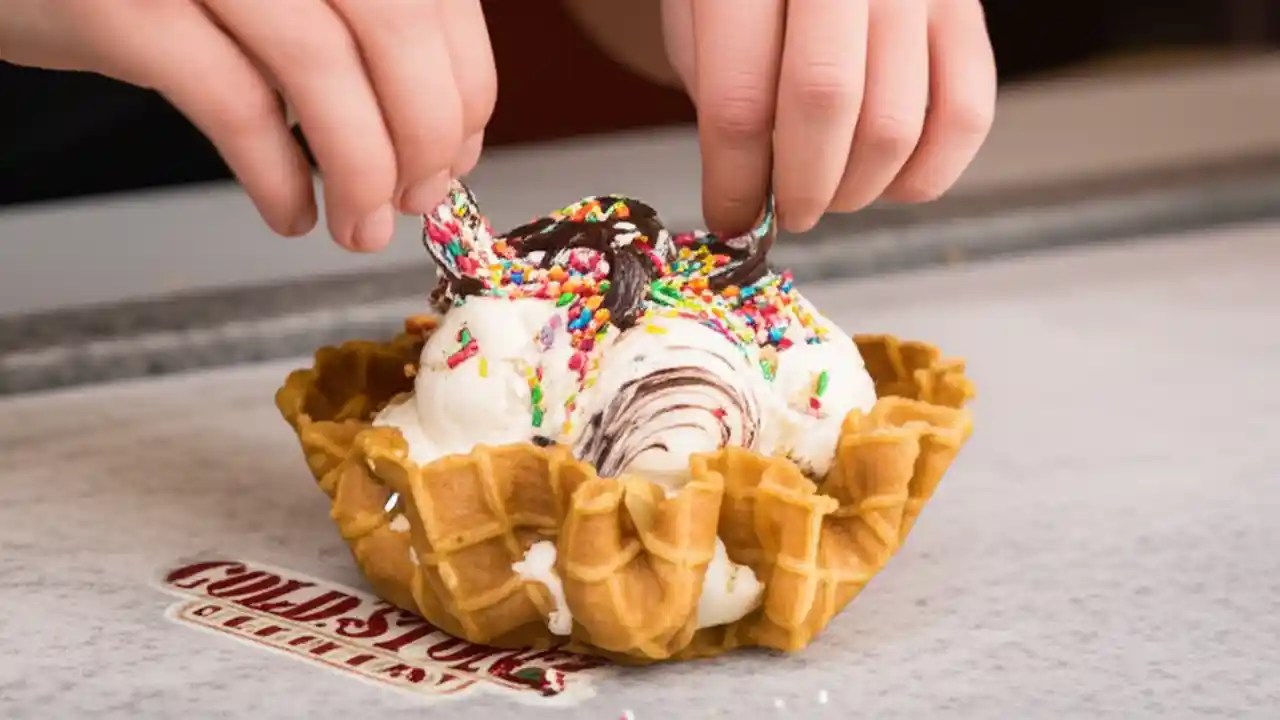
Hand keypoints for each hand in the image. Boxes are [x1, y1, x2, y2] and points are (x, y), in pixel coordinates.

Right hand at [0, 0, 496, 250]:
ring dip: (360, 170)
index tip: (458, 154)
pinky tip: (289, 214)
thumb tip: (447, 140)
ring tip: (359, 228)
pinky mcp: (118, 5)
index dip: (465, 87)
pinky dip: (276, 175)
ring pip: (318, 65)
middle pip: (394, 25)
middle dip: (423, 135)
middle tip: (416, 201)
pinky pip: (231, 102)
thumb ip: (360, 32)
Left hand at [660, 0, 996, 234]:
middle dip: (801, 187)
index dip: (734, 181)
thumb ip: (720, 92)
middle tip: (788, 214)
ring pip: (894, 124)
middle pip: (825, 104)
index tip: (731, 218)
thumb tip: (751, 191)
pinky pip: (966, 115)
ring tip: (830, 191)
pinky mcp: (965, 9)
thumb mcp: (701, 18)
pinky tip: (889, 181)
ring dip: (857, 188)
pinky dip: (926, 173)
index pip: (740, 96)